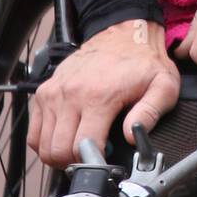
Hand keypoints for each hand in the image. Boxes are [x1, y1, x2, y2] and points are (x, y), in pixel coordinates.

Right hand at [27, 19, 179, 169]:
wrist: (124, 33)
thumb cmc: (142, 61)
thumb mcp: (162, 85)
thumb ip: (150, 113)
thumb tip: (132, 136)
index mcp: (98, 96)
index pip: (81, 148)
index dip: (94, 164)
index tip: (105, 163)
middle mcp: (70, 94)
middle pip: (57, 151)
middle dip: (74, 163)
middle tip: (92, 158)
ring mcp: (54, 92)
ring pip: (42, 145)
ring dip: (58, 154)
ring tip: (79, 148)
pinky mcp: (45, 90)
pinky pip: (34, 131)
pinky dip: (45, 141)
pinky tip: (66, 137)